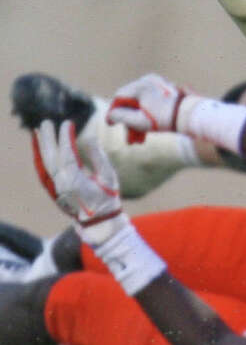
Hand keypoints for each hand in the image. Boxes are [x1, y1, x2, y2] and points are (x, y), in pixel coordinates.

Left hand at [33, 119, 123, 239]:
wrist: (98, 222)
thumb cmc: (107, 198)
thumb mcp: (108, 176)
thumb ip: (98, 156)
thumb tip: (90, 137)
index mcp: (75, 182)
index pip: (66, 155)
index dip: (66, 138)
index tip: (68, 123)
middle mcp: (61, 185)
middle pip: (50, 158)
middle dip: (47, 139)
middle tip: (46, 122)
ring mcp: (55, 189)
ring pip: (44, 165)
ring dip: (40, 147)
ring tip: (37, 131)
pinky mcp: (54, 190)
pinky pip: (43, 172)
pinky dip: (40, 158)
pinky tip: (41, 148)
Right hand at [106, 73, 191, 141]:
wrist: (191, 114)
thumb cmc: (164, 118)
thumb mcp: (138, 121)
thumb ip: (120, 117)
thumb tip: (110, 115)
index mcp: (141, 85)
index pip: (120, 96)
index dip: (114, 111)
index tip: (112, 124)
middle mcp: (149, 80)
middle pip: (132, 100)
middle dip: (129, 119)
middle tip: (129, 136)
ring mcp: (160, 83)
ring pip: (142, 101)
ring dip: (138, 118)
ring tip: (139, 138)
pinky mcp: (167, 89)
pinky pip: (152, 100)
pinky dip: (148, 113)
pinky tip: (148, 129)